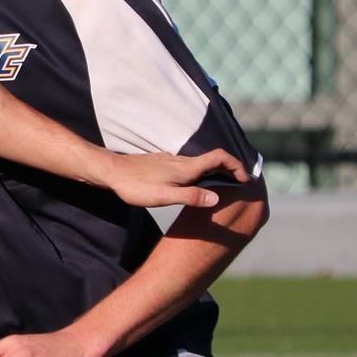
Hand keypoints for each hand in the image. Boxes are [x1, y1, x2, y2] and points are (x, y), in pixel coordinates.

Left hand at [104, 148, 247, 208]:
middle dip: (230, 170)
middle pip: (213, 160)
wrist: (111, 172)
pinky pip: (189, 166)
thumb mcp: (163, 196)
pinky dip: (200, 173)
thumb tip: (216, 198)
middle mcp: (182, 160)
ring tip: (222, 187)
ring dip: (216, 172)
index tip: (245, 179)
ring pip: (201, 163)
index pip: (220, 157)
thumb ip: (190, 197)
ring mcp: (172, 161)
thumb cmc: (135, 186)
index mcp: (186, 167)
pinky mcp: (163, 164)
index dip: (237, 165)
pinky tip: (194, 185)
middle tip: (240, 185)